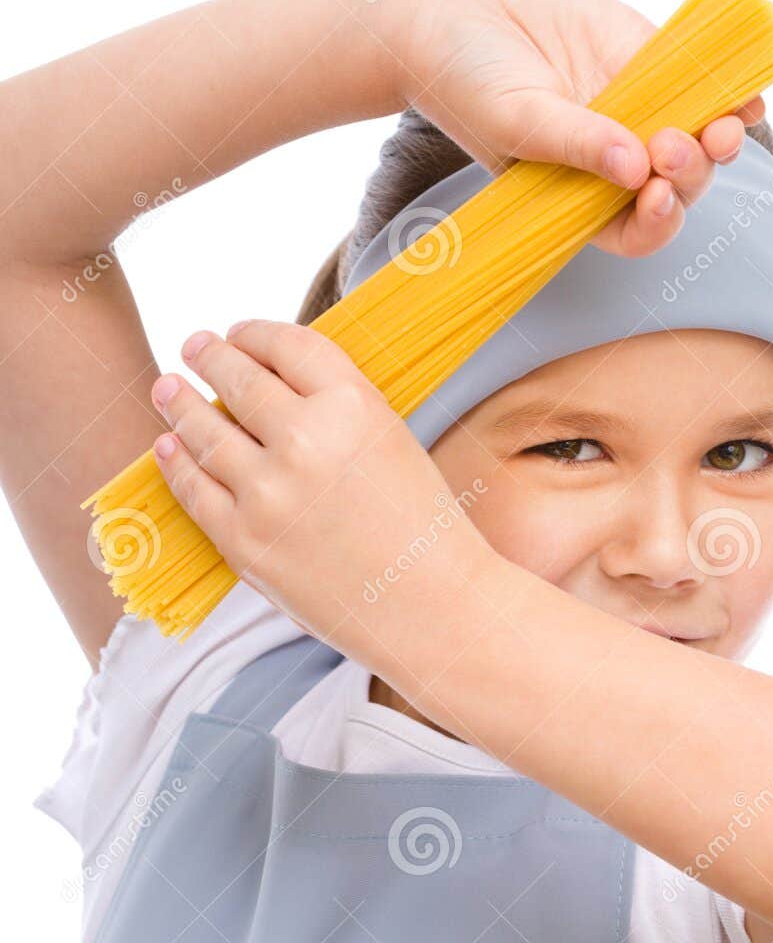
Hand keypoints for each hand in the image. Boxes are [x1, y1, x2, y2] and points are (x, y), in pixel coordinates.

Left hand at [150, 320, 484, 649]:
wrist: (436, 609)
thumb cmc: (425, 528)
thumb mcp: (394, 440)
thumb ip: (338, 408)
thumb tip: (270, 382)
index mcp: (352, 404)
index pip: (285, 345)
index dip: (253, 333)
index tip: (238, 332)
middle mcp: (304, 439)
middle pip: (237, 379)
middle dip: (209, 355)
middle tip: (194, 346)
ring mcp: (267, 493)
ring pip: (203, 431)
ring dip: (179, 403)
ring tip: (167, 389)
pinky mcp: (245, 542)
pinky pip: (195, 489)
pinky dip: (176, 462)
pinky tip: (167, 447)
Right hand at [382, 0, 763, 257]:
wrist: (450, 8)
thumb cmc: (467, 82)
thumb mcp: (517, 121)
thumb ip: (576, 145)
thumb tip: (636, 169)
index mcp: (579, 199)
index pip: (633, 231)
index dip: (656, 223)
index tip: (657, 197)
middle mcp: (615, 164)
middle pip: (673, 188)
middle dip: (687, 177)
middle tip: (673, 145)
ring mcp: (636, 111)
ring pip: (694, 139)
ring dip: (716, 142)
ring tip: (719, 126)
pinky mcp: (647, 56)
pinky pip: (697, 80)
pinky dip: (728, 91)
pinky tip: (749, 98)